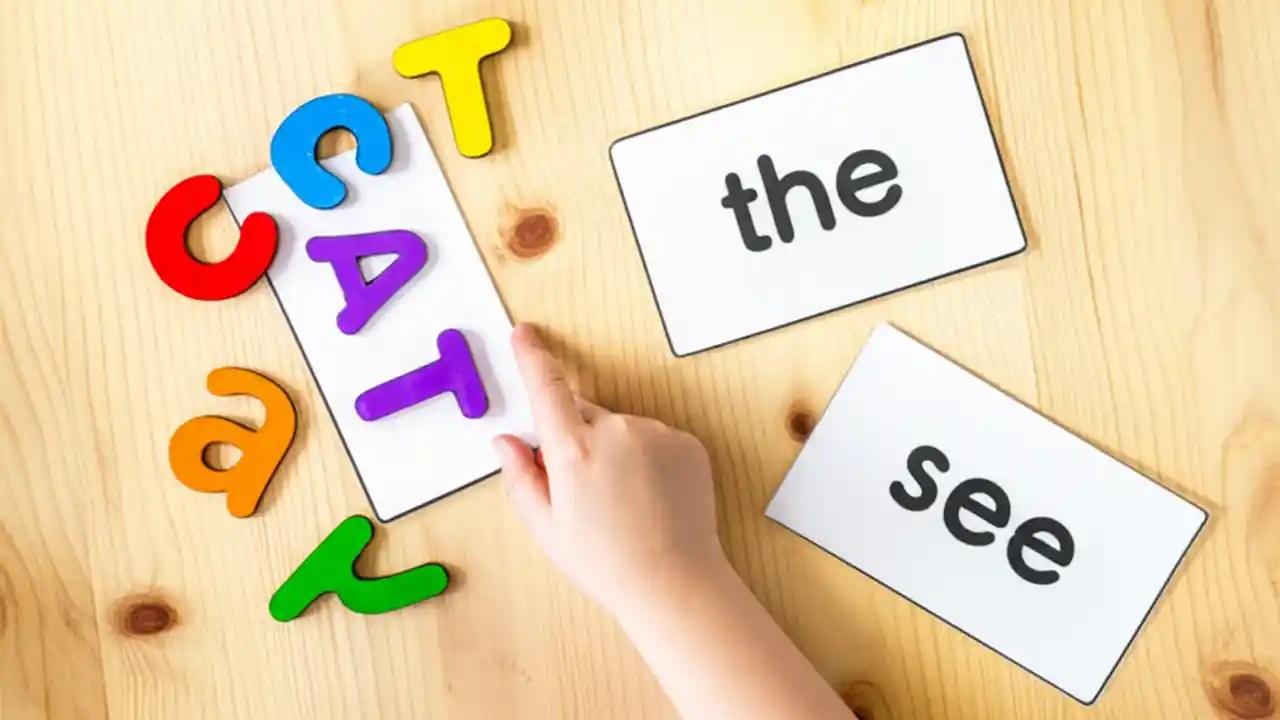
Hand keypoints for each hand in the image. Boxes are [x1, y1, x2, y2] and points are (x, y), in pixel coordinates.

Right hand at [494, 323, 723, 614]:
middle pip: (583, 413)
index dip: (532, 357)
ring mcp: (656, 433)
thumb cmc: (605, 562)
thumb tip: (506, 442)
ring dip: (615, 450)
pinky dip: (648, 458)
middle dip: (576, 437)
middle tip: (584, 489)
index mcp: (573, 450)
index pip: (547, 388)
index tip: (524, 334)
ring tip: (624, 501)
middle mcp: (615, 431)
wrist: (675, 581)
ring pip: (621, 428)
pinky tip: (650, 496)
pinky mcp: (686, 442)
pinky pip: (655, 438)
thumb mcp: (547, 528)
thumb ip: (520, 477)